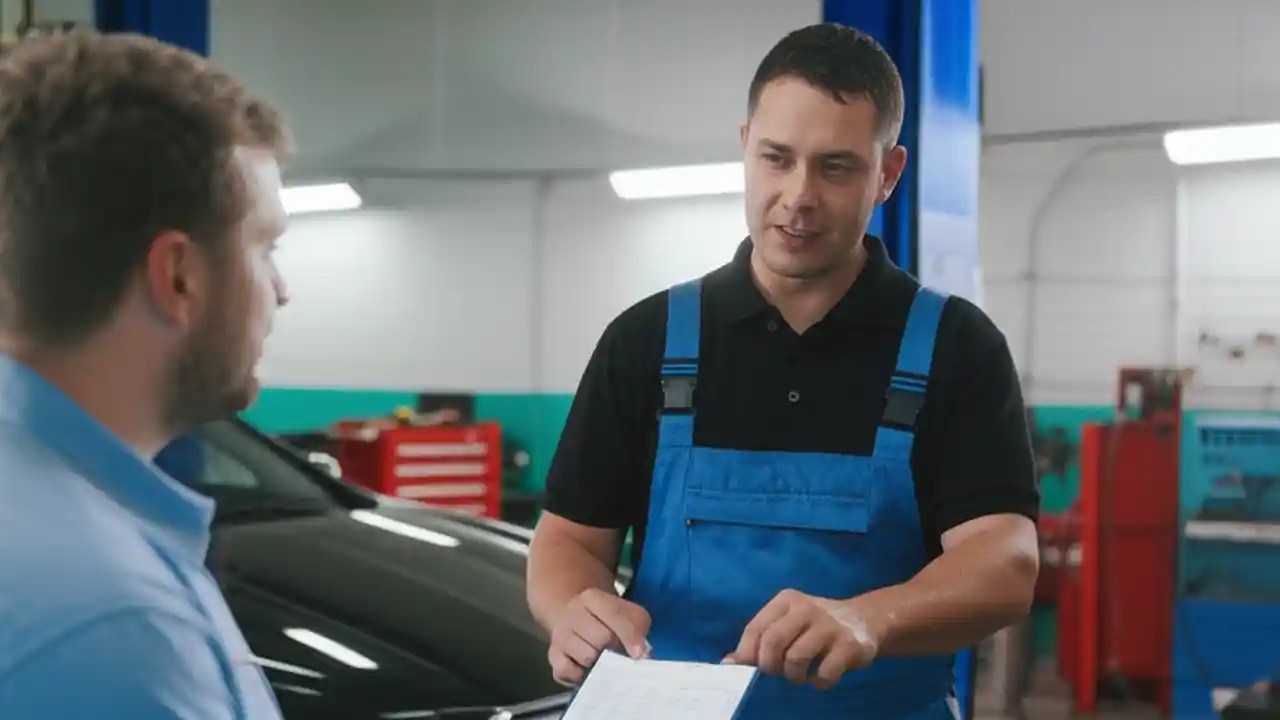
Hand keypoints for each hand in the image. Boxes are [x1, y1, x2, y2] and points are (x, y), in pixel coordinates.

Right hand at [547, 588, 651, 685]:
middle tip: (619, 651)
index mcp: (591, 598)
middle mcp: (571, 613)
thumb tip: (639, 654)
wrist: (581, 623)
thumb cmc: (611, 621)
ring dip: (600, 663)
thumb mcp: (631, 615)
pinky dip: (581, 676)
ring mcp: (559, 635)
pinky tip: (587, 669)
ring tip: (603, 659)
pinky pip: (568, 672)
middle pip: (601, 638)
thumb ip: (638, 628)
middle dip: (615, 649)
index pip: (614, 614)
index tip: (640, 653)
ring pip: (586, 657)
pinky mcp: (553, 657)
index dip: (630, 636)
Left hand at [723, 589, 880, 689]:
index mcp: (787, 600)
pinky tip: (820, 677)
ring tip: (800, 674)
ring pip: (796, 659)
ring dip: (793, 676)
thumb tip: (728, 663)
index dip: (747, 654)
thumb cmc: (815, 625)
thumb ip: (760, 639)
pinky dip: (818, 682)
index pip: (756, 628)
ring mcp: (830, 626)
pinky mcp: (850, 645)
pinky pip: (824, 673)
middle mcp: (807, 608)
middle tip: (778, 672)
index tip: (750, 668)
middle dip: (770, 666)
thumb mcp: (787, 623)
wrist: (864, 619)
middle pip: (773, 642)